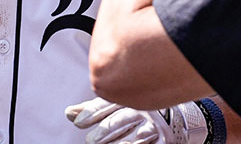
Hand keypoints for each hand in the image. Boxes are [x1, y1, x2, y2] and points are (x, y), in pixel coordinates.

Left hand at [66, 98, 209, 143]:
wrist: (172, 118)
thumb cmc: (135, 113)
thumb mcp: (115, 109)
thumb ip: (93, 111)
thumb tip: (68, 113)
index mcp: (128, 100)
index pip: (109, 104)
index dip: (93, 112)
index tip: (78, 122)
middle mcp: (141, 111)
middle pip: (122, 119)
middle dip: (105, 130)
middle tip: (90, 141)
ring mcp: (154, 126)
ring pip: (137, 135)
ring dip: (122, 143)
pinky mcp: (165, 140)